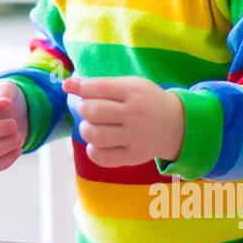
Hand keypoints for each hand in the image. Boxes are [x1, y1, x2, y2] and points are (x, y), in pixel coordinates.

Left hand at [64, 75, 184, 168]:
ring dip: (85, 130)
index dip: (79, 87)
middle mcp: (134, 114)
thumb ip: (100, 84)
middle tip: (87, 110)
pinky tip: (97, 144)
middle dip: (83, 109)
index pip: (98, 88)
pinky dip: (93, 151)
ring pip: (96, 135)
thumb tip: (66, 85)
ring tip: (90, 127)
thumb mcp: (129, 85)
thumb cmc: (145, 101)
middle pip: (93, 112)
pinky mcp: (134, 156)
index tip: (70, 87)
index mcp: (133, 91)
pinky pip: (103, 158)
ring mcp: (135, 137)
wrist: (176, 124)